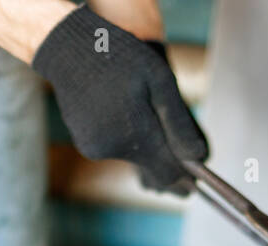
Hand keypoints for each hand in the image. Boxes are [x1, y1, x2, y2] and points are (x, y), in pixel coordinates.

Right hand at [33, 5, 208, 192]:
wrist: (69, 49)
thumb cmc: (120, 57)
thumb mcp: (159, 80)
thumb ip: (179, 122)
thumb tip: (198, 158)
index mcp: (134, 134)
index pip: (169, 174)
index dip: (186, 173)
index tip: (197, 165)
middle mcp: (112, 149)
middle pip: (152, 168)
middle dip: (168, 157)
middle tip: (177, 136)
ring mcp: (95, 150)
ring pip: (135, 158)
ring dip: (146, 145)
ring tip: (143, 112)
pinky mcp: (86, 145)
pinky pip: (118, 150)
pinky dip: (127, 139)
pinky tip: (123, 113)